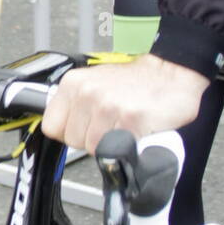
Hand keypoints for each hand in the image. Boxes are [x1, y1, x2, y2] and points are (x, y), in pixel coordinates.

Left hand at [41, 54, 207, 154]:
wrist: (171, 74)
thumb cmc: (134, 81)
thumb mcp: (95, 83)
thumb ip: (74, 104)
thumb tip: (60, 129)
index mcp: (74, 83)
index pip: (52, 127)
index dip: (69, 132)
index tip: (85, 127)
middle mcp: (89, 93)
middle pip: (74, 142)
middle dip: (91, 139)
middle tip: (111, 123)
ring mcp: (110, 106)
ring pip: (95, 149)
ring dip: (112, 144)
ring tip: (124, 125)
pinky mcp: (131, 119)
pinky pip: (119, 150)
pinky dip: (129, 145)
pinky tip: (136, 129)